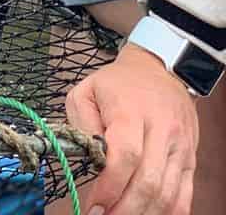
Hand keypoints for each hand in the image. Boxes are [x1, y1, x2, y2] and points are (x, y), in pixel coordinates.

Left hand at [65, 40, 198, 214]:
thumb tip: (85, 156)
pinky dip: (168, 213)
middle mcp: (161, 130)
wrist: (157, 71)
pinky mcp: (190, 159)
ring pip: (168, 193)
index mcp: (131, 110)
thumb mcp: (85, 90)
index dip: (110, 184)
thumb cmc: (116, 84)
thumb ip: (81, 123)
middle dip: (125, 208)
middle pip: (148, 180)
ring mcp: (180, 147)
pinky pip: (185, 195)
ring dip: (144, 213)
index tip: (94, 202)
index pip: (126, 154)